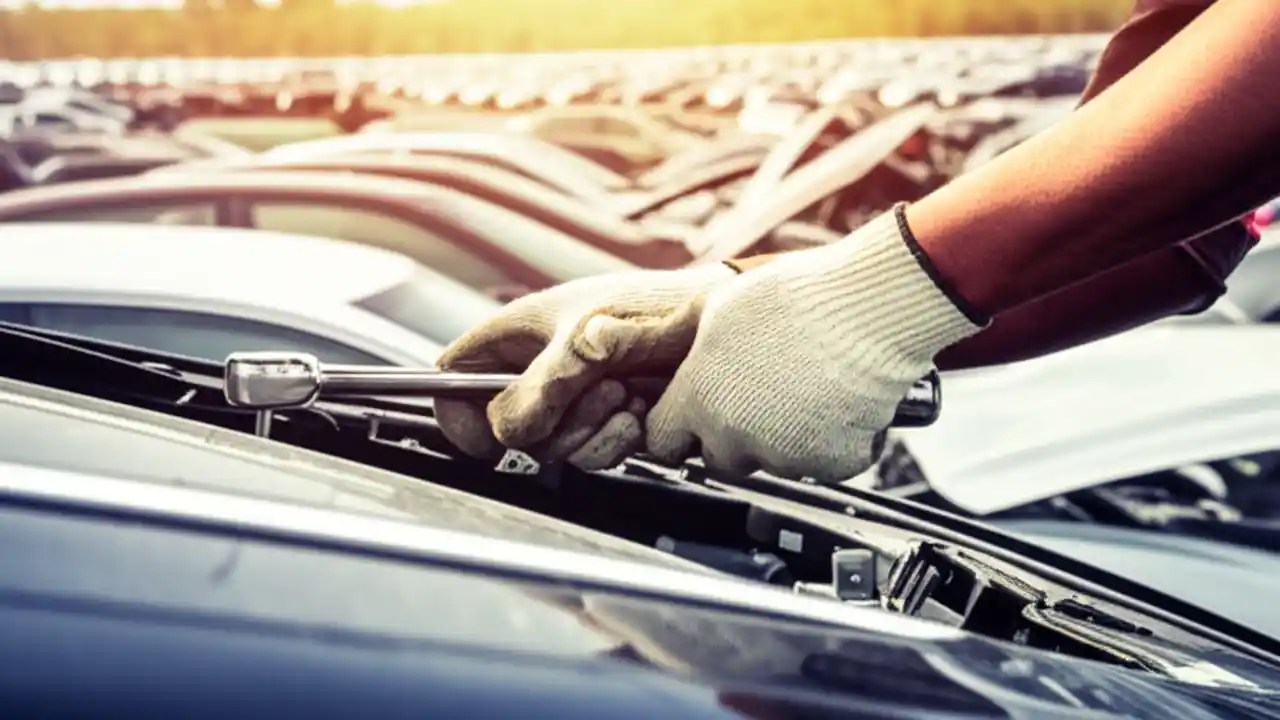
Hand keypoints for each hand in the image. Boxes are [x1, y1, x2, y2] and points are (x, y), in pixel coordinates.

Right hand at [435, 264, 733, 469]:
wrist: (719, 324)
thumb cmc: (654, 306)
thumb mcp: (588, 339)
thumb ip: (540, 386)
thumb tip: (506, 430)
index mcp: (518, 337)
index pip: (456, 378)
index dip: (458, 410)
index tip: (486, 434)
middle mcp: (539, 371)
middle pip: (508, 427)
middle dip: (552, 422)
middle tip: (596, 390)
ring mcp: (572, 400)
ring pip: (551, 448)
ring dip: (588, 432)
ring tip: (625, 395)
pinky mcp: (606, 423)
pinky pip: (591, 456)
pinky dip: (616, 442)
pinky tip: (640, 414)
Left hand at [645, 209, 984, 482]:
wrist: (867, 309)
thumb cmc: (795, 296)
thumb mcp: (717, 304)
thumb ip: (682, 340)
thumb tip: (660, 348)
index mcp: (697, 399)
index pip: (662, 442)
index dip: (679, 429)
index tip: (694, 418)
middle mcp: (733, 436)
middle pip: (719, 458)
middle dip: (734, 435)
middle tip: (764, 394)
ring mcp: (782, 456)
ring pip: (772, 460)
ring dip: (784, 437)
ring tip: (807, 387)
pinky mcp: (828, 466)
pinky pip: (821, 465)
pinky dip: (831, 444)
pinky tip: (837, 402)